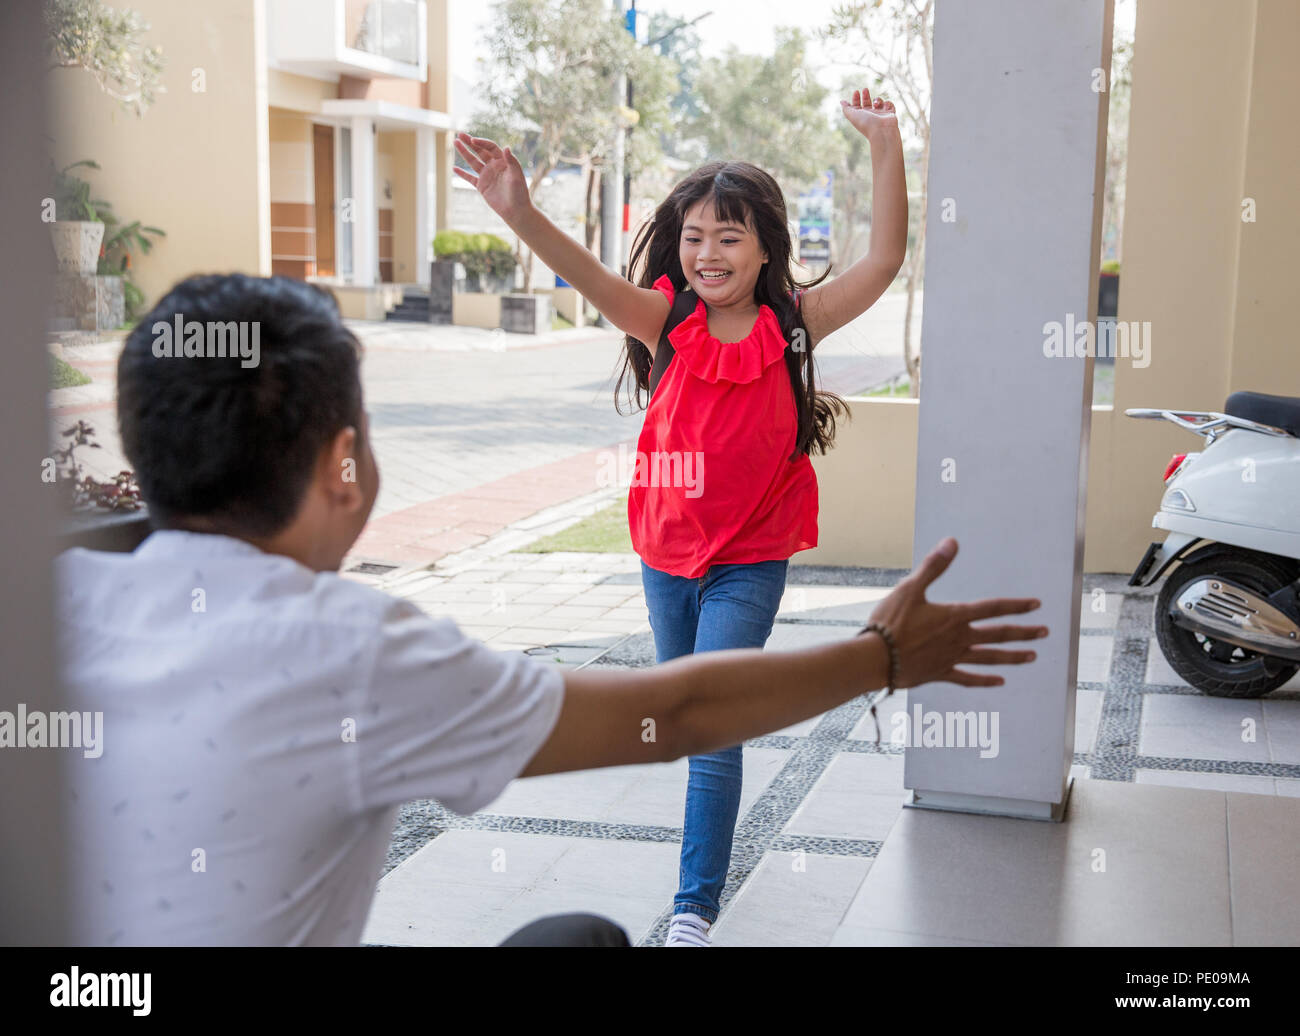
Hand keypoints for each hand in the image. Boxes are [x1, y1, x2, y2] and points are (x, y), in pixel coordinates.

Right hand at [452, 132, 531, 222]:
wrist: (516, 211)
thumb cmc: (519, 193)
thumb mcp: (516, 175)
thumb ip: (512, 161)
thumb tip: (506, 147)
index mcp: (503, 161)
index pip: (490, 147)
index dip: (482, 142)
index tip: (472, 140)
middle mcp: (494, 166)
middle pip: (480, 151)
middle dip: (470, 142)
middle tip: (460, 134)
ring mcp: (487, 176)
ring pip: (473, 162)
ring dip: (464, 152)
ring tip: (455, 142)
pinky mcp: (482, 186)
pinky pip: (470, 178)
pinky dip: (462, 173)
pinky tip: (454, 168)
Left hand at [840, 87, 899, 146]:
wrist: (882, 131)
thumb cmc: (866, 123)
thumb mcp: (852, 115)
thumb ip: (846, 108)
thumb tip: (841, 102)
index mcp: (860, 116)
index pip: (857, 105)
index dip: (855, 98)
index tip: (856, 92)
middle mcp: (870, 115)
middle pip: (867, 102)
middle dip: (865, 95)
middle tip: (865, 90)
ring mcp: (880, 114)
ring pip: (878, 101)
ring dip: (877, 99)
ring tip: (876, 104)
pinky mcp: (890, 113)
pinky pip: (889, 104)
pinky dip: (888, 103)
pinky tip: (885, 107)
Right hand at [866, 537, 1047, 688]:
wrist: (876, 658)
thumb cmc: (890, 622)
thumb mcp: (910, 588)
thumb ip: (934, 566)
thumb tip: (952, 542)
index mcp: (954, 616)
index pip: (992, 608)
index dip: (1016, 605)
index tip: (1037, 605)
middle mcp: (959, 638)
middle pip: (998, 634)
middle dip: (1023, 632)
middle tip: (1044, 633)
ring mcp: (951, 658)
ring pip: (990, 658)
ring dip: (1012, 657)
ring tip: (1032, 657)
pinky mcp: (939, 673)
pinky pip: (967, 678)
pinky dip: (984, 680)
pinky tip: (999, 682)